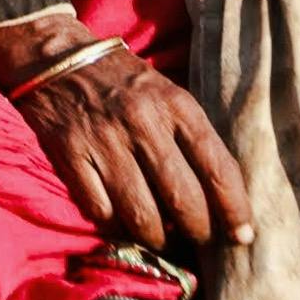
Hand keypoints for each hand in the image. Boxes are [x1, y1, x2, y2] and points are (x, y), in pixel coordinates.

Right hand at [5, 32, 252, 253]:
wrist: (57, 57)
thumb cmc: (123, 81)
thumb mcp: (167, 94)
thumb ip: (190, 137)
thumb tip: (217, 197)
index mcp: (176, 104)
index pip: (217, 166)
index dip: (234, 208)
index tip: (243, 236)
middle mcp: (143, 122)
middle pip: (182, 199)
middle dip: (197, 232)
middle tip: (199, 241)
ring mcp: (104, 141)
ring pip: (142, 215)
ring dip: (157, 239)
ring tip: (163, 240)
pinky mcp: (70, 156)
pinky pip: (101, 212)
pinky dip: (116, 228)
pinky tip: (123, 226)